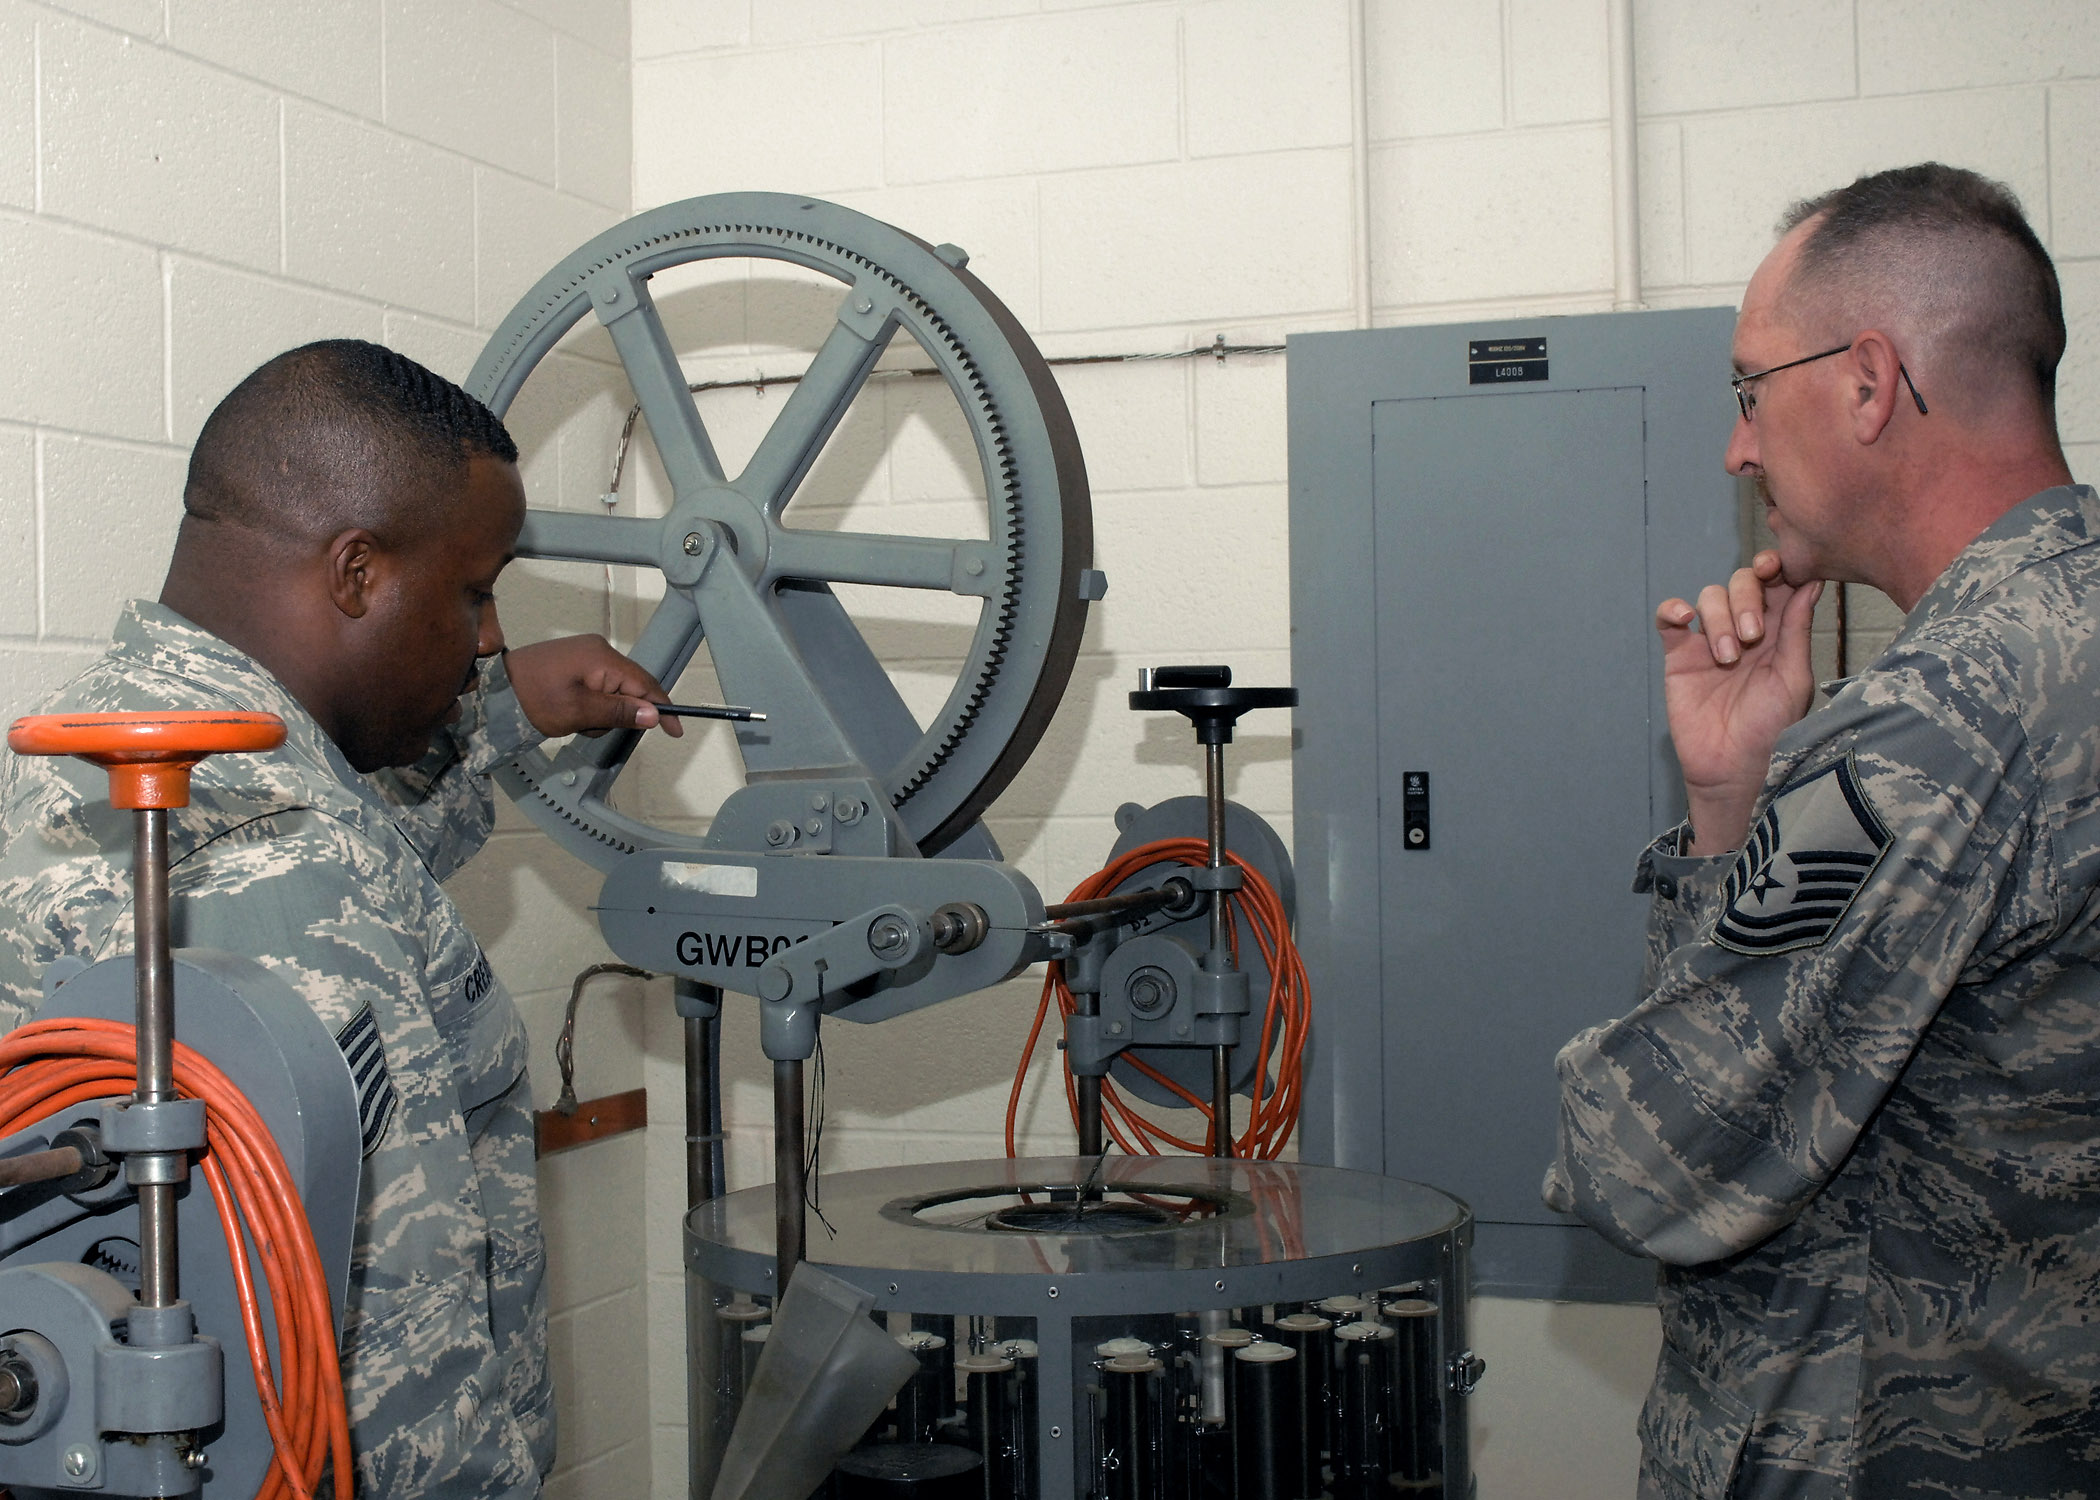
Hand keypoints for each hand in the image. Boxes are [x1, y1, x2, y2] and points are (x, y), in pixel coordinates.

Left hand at [502, 635, 683, 739]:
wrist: (494, 690)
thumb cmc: (532, 699)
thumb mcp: (579, 712)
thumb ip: (619, 712)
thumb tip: (654, 714)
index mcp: (602, 658)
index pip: (645, 684)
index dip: (662, 708)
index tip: (675, 730)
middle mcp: (598, 650)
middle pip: (629, 688)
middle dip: (616, 714)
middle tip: (587, 725)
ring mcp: (585, 654)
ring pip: (613, 691)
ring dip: (600, 713)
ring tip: (572, 720)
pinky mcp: (575, 661)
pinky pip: (597, 687)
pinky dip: (590, 705)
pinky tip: (569, 712)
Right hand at [1657, 550, 1821, 853]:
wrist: (1734, 767)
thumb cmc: (1772, 728)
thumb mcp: (1794, 678)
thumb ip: (1797, 630)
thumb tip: (1811, 583)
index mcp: (1779, 631)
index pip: (1776, 584)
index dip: (1775, 567)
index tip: (1776, 567)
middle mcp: (1744, 628)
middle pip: (1742, 583)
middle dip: (1748, 600)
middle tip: (1752, 637)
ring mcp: (1709, 640)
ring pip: (1709, 597)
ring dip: (1720, 620)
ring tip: (1728, 658)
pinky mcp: (1679, 654)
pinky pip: (1670, 617)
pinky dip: (1674, 609)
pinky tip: (1685, 620)